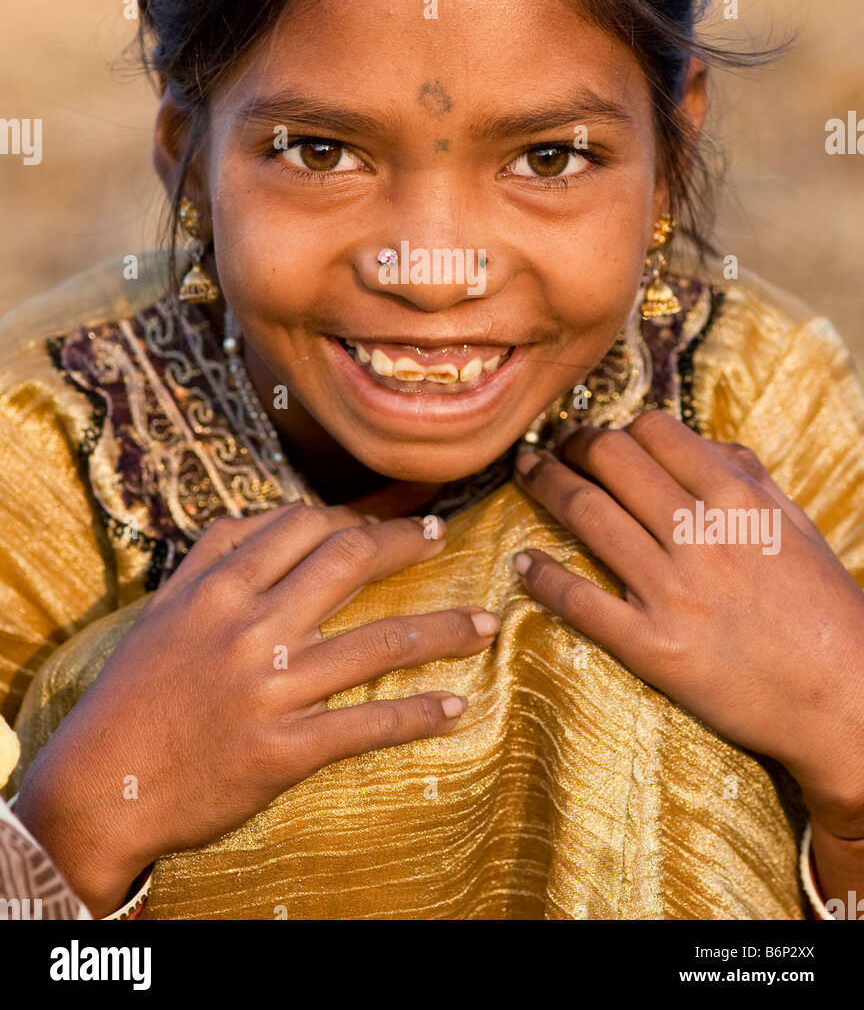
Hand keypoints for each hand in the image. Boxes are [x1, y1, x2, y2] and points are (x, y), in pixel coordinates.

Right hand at [14, 503, 499, 915]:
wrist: (98, 787)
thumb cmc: (131, 693)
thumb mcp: (162, 607)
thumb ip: (214, 554)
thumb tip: (269, 514)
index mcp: (221, 587)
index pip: (305, 523)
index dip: (357, 513)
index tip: (388, 515)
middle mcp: (252, 628)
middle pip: (351, 561)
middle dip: (409, 542)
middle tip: (445, 535)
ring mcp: (273, 690)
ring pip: (379, 642)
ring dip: (443, 628)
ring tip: (485, 622)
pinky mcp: (286, 750)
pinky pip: (368, 726)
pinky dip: (419, 716)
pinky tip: (455, 708)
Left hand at [513, 410, 863, 837]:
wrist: (845, 702)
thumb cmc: (824, 609)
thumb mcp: (796, 525)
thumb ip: (747, 474)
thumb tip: (696, 440)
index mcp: (737, 498)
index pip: (654, 431)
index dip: (618, 426)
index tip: (600, 436)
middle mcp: (700, 535)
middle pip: (609, 458)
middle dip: (571, 443)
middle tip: (552, 446)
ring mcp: (673, 591)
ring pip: (586, 512)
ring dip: (544, 483)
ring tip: (526, 473)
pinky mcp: (654, 647)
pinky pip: (580, 600)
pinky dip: (541, 575)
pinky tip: (521, 562)